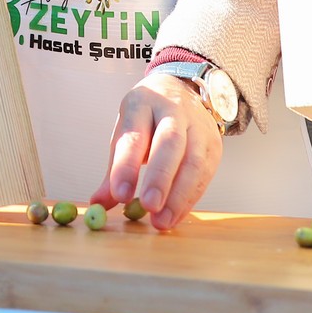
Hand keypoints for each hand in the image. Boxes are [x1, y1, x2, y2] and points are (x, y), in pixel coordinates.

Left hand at [90, 72, 222, 230]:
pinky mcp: (214, 145)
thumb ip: (114, 170)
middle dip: (159, 177)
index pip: (135, 135)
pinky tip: (175, 215)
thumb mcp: (126, 131)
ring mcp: (197, 127)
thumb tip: (98, 205)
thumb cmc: (147, 118)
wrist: (182, 91)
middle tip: (149, 206)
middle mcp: (173, 111)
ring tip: (162, 221)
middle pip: (169, 142)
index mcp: (143, 103)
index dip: (126, 166)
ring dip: (178, 195)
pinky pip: (204, 174)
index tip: (119, 195)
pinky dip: (190, 198)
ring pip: (193, 161)